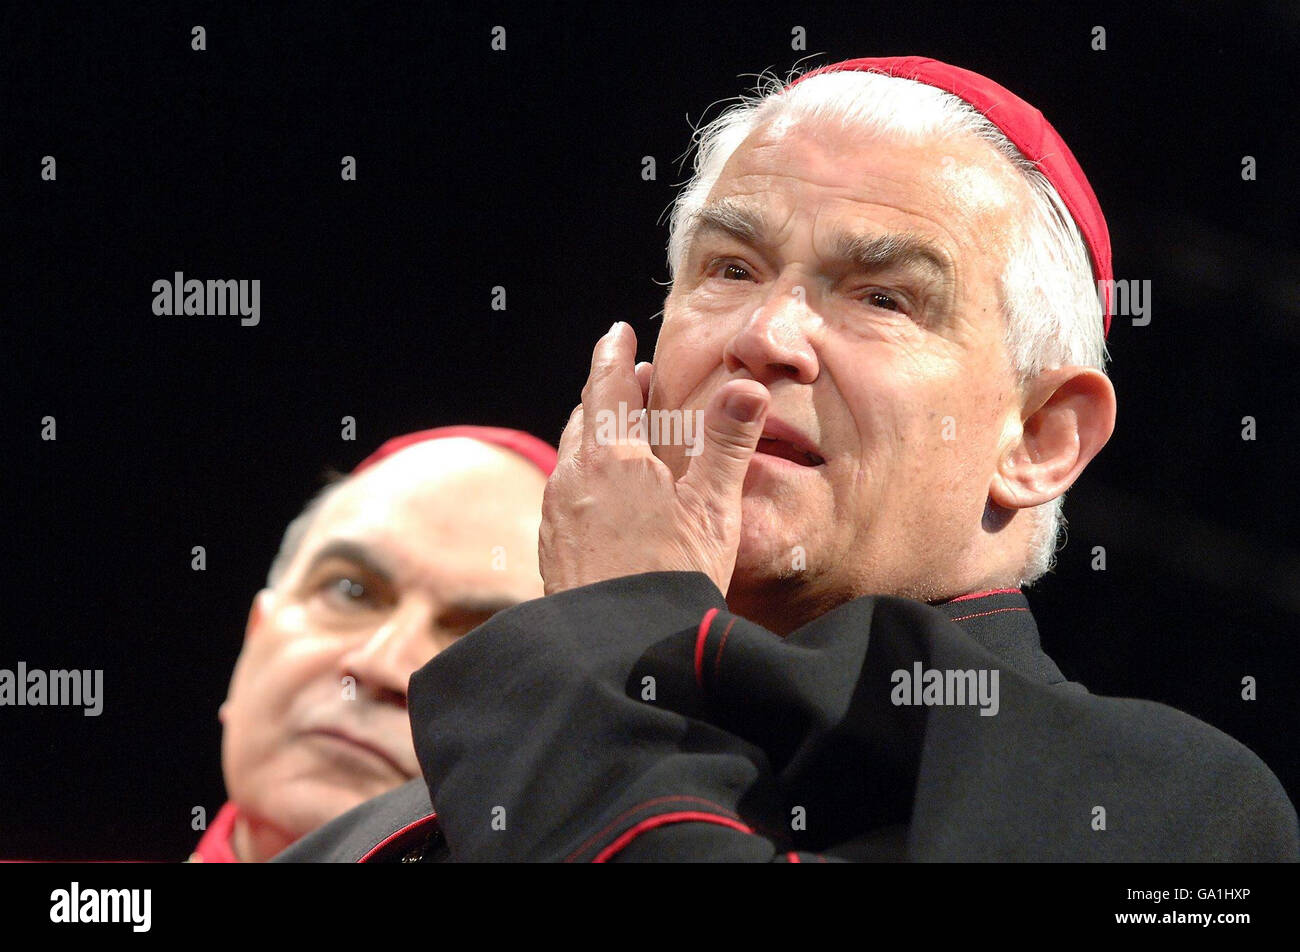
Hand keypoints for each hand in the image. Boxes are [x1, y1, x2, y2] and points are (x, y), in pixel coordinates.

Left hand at [539, 322, 769, 596]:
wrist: (619, 651)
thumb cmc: (670, 578)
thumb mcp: (712, 509)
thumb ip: (728, 444)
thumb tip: (746, 385)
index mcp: (611, 458)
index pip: (607, 386)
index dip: (614, 355)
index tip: (619, 332)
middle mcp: (573, 479)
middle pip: (586, 418)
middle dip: (609, 394)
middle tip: (632, 381)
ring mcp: (557, 517)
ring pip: (573, 457)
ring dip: (597, 435)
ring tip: (623, 435)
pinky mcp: (553, 549)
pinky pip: (567, 494)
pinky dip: (588, 476)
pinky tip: (606, 498)